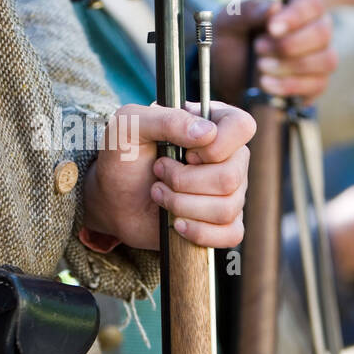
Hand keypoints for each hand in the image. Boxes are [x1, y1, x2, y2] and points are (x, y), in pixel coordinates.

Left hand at [81, 101, 254, 251]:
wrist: (111, 198)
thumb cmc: (122, 156)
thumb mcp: (130, 126)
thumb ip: (167, 119)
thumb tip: (208, 133)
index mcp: (213, 123)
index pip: (242, 127)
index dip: (215, 146)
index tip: (186, 152)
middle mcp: (229, 156)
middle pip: (231, 177)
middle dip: (184, 182)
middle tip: (158, 173)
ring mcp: (230, 191)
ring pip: (227, 208)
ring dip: (182, 205)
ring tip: (159, 194)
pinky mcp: (222, 222)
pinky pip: (231, 234)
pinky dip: (198, 232)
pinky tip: (177, 223)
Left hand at [210, 0, 337, 103]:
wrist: (228, 77)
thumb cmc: (232, 41)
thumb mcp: (228, 22)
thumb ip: (247, 11)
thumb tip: (274, 7)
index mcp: (297, 0)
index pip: (311, 3)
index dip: (294, 16)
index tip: (272, 28)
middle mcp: (316, 24)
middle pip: (322, 33)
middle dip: (288, 45)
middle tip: (258, 48)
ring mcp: (321, 54)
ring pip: (325, 60)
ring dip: (290, 67)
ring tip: (261, 67)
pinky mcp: (317, 81)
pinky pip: (318, 84)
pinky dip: (290, 86)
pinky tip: (267, 85)